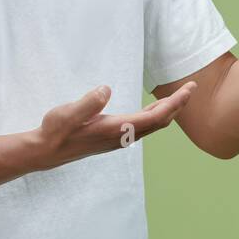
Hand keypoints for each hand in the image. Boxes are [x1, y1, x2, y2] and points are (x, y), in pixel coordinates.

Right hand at [31, 82, 197, 170]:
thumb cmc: (56, 131)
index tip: (189, 89)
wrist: (46, 151)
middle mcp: (122, 136)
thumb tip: (106, 89)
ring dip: (168, 111)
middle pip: (159, 121)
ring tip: (179, 96)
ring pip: (152, 125)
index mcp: (117, 129)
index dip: (174, 103)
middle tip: (192, 87)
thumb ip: (88, 103)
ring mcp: (119, 138)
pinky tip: (154, 107)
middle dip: (177, 105)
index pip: (155, 116)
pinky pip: (143, 126)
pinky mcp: (114, 136)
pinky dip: (155, 115)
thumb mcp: (68, 113)